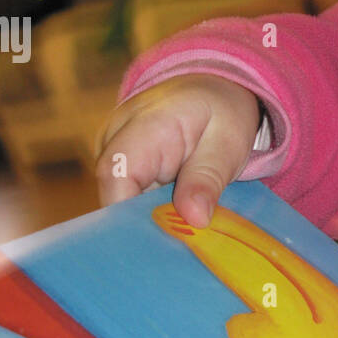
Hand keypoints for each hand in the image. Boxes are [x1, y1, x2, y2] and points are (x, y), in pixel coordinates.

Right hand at [95, 75, 260, 226]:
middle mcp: (115, 136)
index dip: (130, 215)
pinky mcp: (115, 165)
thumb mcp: (228, 142)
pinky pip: (125, 198)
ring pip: (118, 201)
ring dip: (148, 219)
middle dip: (145, 225)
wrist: (210, 89)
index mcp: (145, 124)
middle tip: (181, 247)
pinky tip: (173, 220)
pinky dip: (148, 212)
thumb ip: (208, 178)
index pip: (116, 175)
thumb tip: (195, 219)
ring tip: (183, 231)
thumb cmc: (221, 112)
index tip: (162, 241)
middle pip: (113, 194)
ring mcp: (110, 150)